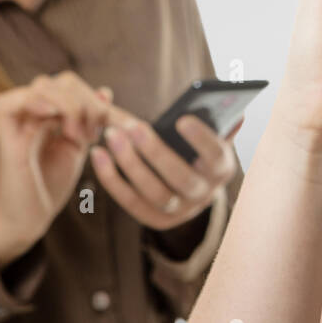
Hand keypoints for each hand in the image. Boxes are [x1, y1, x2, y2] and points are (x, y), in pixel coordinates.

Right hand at [0, 70, 110, 266]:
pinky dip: (32, 102)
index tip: (115, 126)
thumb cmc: (51, 185)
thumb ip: (90, 120)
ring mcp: (17, 122)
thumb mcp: (79, 148)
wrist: (28, 219)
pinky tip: (52, 117)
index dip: (97, 100)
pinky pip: (5, 104)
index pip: (74, 84)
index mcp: (49, 111)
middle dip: (89, 103)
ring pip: (43, 86)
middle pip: (63, 81)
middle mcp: (31, 111)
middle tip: (94, 135)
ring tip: (79, 137)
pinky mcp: (4, 138)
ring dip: (72, 107)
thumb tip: (105, 90)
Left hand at [89, 91, 240, 230]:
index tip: (182, 119)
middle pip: (181, 178)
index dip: (201, 139)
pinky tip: (98, 153)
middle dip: (155, 152)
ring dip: (130, 164)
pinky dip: (112, 179)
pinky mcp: (157, 219)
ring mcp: (181, 211)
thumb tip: (224, 102)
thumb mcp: (210, 133)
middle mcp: (205, 194)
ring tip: (111, 135)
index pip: (215, 155)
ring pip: (155, 194)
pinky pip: (131, 202)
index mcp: (222, 169)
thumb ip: (214, 119)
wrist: (194, 184)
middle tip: (133, 126)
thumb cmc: (198, 147)